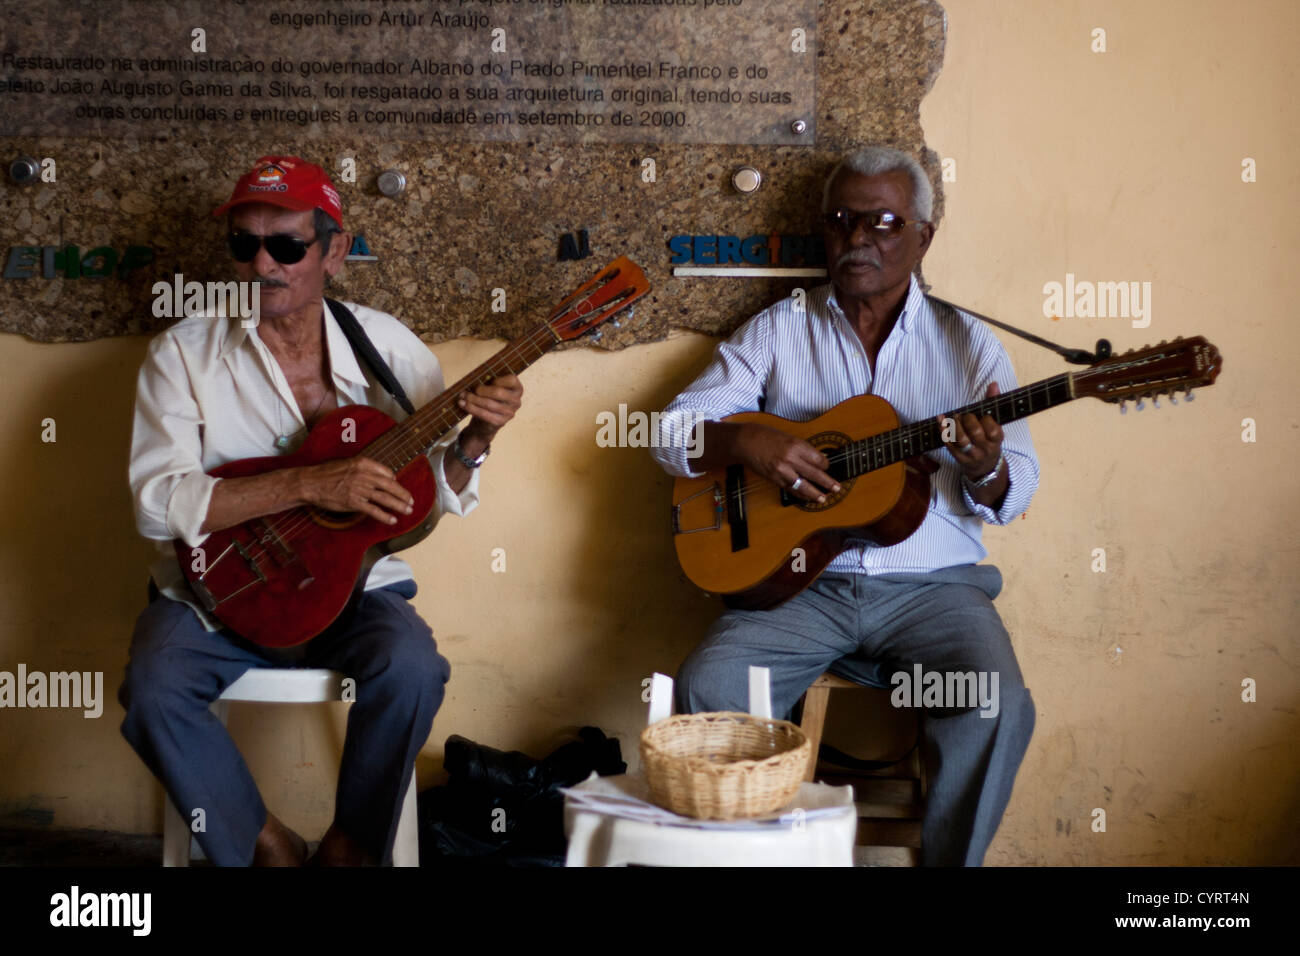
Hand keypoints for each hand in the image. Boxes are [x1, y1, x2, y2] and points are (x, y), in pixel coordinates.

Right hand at [296, 457, 413, 524]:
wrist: (310, 483)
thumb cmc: (327, 473)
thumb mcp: (347, 463)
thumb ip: (364, 468)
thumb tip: (383, 476)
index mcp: (363, 463)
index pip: (386, 472)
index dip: (394, 481)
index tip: (397, 487)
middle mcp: (364, 475)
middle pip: (390, 486)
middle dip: (403, 494)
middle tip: (411, 501)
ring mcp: (359, 489)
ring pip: (385, 498)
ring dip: (399, 505)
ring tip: (408, 510)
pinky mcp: (353, 502)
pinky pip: (373, 510)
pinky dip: (384, 516)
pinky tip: (392, 520)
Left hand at [457, 373, 522, 444]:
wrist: (486, 421)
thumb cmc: (489, 398)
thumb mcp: (491, 388)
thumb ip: (488, 382)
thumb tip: (476, 379)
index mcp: (517, 389)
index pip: (512, 380)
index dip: (499, 379)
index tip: (490, 380)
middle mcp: (516, 401)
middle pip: (499, 392)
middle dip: (482, 390)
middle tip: (473, 389)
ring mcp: (509, 413)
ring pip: (489, 404)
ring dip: (473, 399)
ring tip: (462, 396)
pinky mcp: (500, 422)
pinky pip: (484, 414)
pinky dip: (471, 408)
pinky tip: (462, 404)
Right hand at [734, 423, 839, 502]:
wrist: (744, 442)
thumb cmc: (765, 435)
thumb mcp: (787, 436)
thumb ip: (803, 448)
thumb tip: (818, 458)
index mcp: (795, 445)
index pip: (818, 459)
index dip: (826, 464)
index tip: (828, 466)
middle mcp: (790, 458)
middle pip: (814, 473)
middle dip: (827, 482)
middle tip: (837, 488)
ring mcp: (782, 470)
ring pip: (803, 485)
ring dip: (815, 493)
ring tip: (824, 498)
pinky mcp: (774, 479)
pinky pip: (790, 489)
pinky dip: (800, 494)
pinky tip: (807, 497)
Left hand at [937, 382, 1003, 480]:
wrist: (984, 468)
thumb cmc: (989, 440)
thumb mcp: (995, 425)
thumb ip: (993, 404)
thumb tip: (993, 384)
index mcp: (996, 440)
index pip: (993, 430)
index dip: (985, 420)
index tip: (981, 414)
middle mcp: (985, 449)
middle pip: (975, 433)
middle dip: (968, 420)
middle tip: (964, 415)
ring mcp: (971, 455)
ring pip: (961, 440)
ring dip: (955, 425)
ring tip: (953, 417)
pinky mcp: (959, 458)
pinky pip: (949, 444)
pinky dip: (943, 431)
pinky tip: (940, 420)